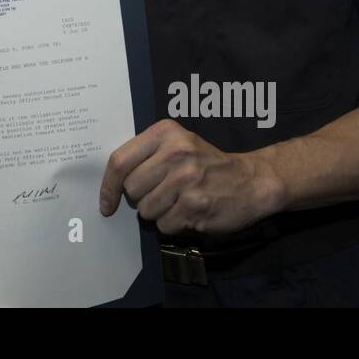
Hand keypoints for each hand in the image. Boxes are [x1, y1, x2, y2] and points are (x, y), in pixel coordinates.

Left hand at [99, 119, 283, 234]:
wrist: (252, 180)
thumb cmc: (207, 163)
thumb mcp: (178, 143)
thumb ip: (146, 155)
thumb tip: (112, 184)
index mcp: (165, 133)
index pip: (120, 161)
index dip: (108, 186)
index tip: (106, 203)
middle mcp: (175, 153)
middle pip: (131, 188)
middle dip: (141, 198)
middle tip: (162, 193)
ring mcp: (186, 180)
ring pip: (145, 210)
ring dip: (158, 212)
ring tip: (179, 201)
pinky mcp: (195, 206)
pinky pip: (163, 225)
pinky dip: (172, 224)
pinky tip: (189, 212)